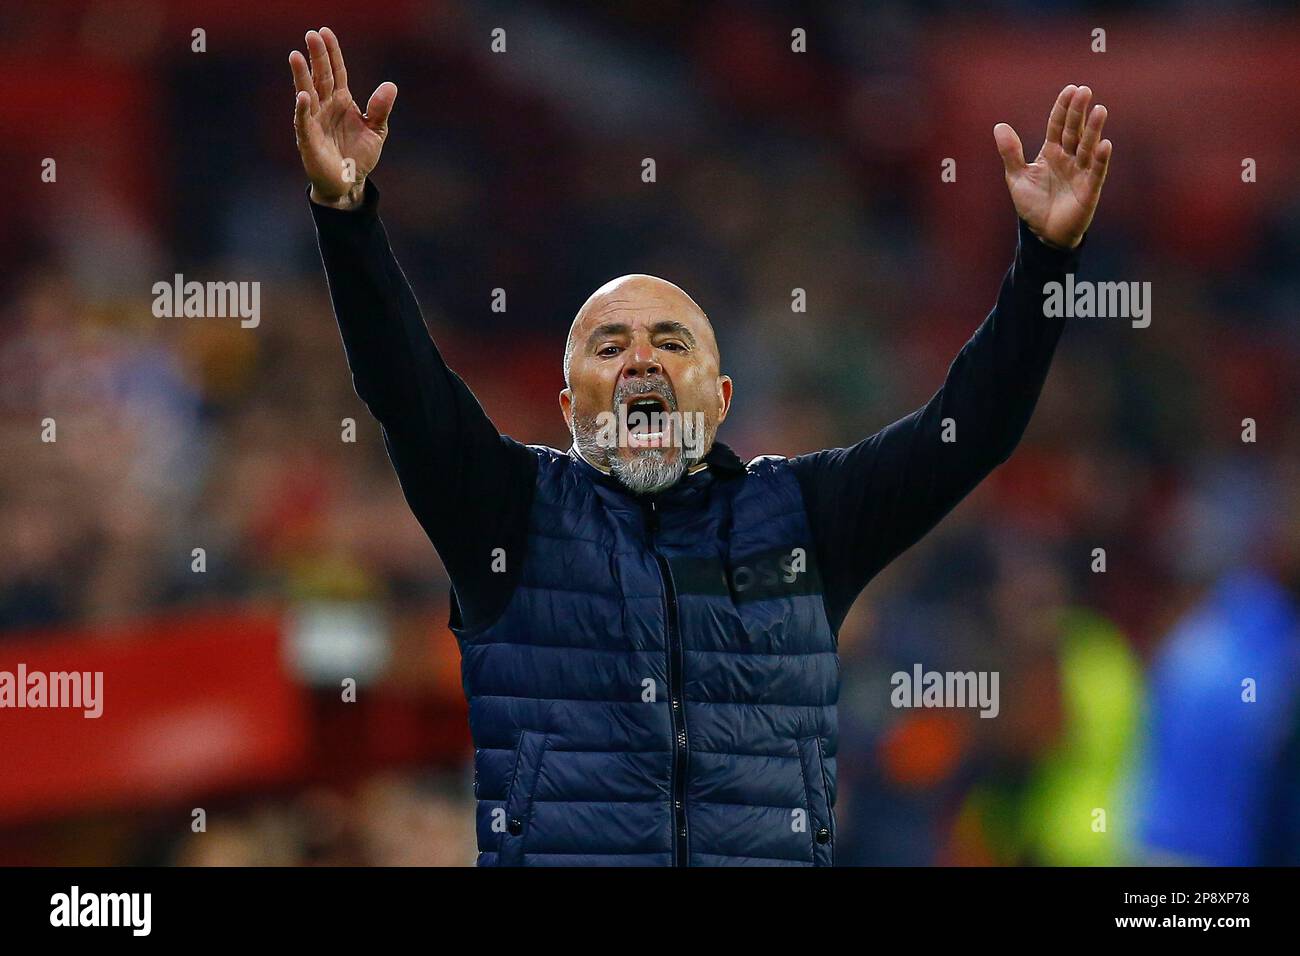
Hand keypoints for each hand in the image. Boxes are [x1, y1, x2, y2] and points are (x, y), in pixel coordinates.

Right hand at [289, 27, 396, 208]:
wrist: (350, 183)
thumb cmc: (359, 155)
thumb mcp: (377, 130)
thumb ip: (380, 109)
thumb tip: (390, 85)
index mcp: (341, 101)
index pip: (336, 72)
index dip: (332, 53)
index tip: (325, 32)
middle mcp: (325, 107)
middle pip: (320, 77)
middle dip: (316, 56)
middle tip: (311, 35)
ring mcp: (314, 121)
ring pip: (306, 93)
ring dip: (301, 76)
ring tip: (296, 56)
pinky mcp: (308, 140)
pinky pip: (303, 122)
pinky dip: (302, 109)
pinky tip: (303, 96)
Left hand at [994, 85, 1111, 249]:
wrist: (1043, 234)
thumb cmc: (1033, 204)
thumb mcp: (1017, 177)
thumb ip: (1010, 152)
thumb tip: (999, 126)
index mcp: (1051, 152)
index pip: (1058, 126)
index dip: (1063, 109)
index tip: (1070, 89)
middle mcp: (1069, 158)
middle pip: (1074, 131)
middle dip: (1079, 112)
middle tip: (1084, 91)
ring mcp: (1080, 172)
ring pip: (1088, 147)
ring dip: (1094, 130)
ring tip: (1100, 110)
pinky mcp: (1089, 190)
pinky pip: (1096, 172)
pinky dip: (1101, 159)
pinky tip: (1105, 144)